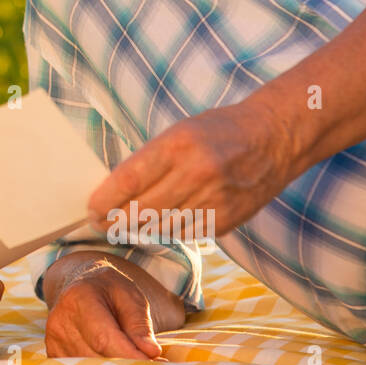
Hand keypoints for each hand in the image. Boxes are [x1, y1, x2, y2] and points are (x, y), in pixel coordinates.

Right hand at [44, 260, 165, 359]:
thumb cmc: (110, 290)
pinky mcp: (53, 352)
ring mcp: (53, 338)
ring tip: (133, 362)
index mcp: (79, 298)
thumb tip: (150, 352)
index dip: (128, 355)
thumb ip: (140, 325)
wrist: (82, 285)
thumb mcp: (131, 297)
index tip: (153, 364)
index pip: (103, 338)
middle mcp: (60, 319)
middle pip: (96, 357)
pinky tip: (113, 363)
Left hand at [86, 97, 295, 236]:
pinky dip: (168, 230)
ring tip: (126, 224)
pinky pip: (185, 233)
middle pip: (142, 210)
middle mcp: (197, 173)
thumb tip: (115, 192)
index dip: (106, 199)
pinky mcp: (227, 220)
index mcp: (179, 144)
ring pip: (161, 227)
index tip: (91, 209)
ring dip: (139, 228)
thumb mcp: (179, 132)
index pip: (130, 179)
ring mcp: (214, 199)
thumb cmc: (218, 131)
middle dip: (116, 220)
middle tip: (101, 223)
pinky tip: (160, 223)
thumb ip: (151, 160)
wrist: (274, 138)